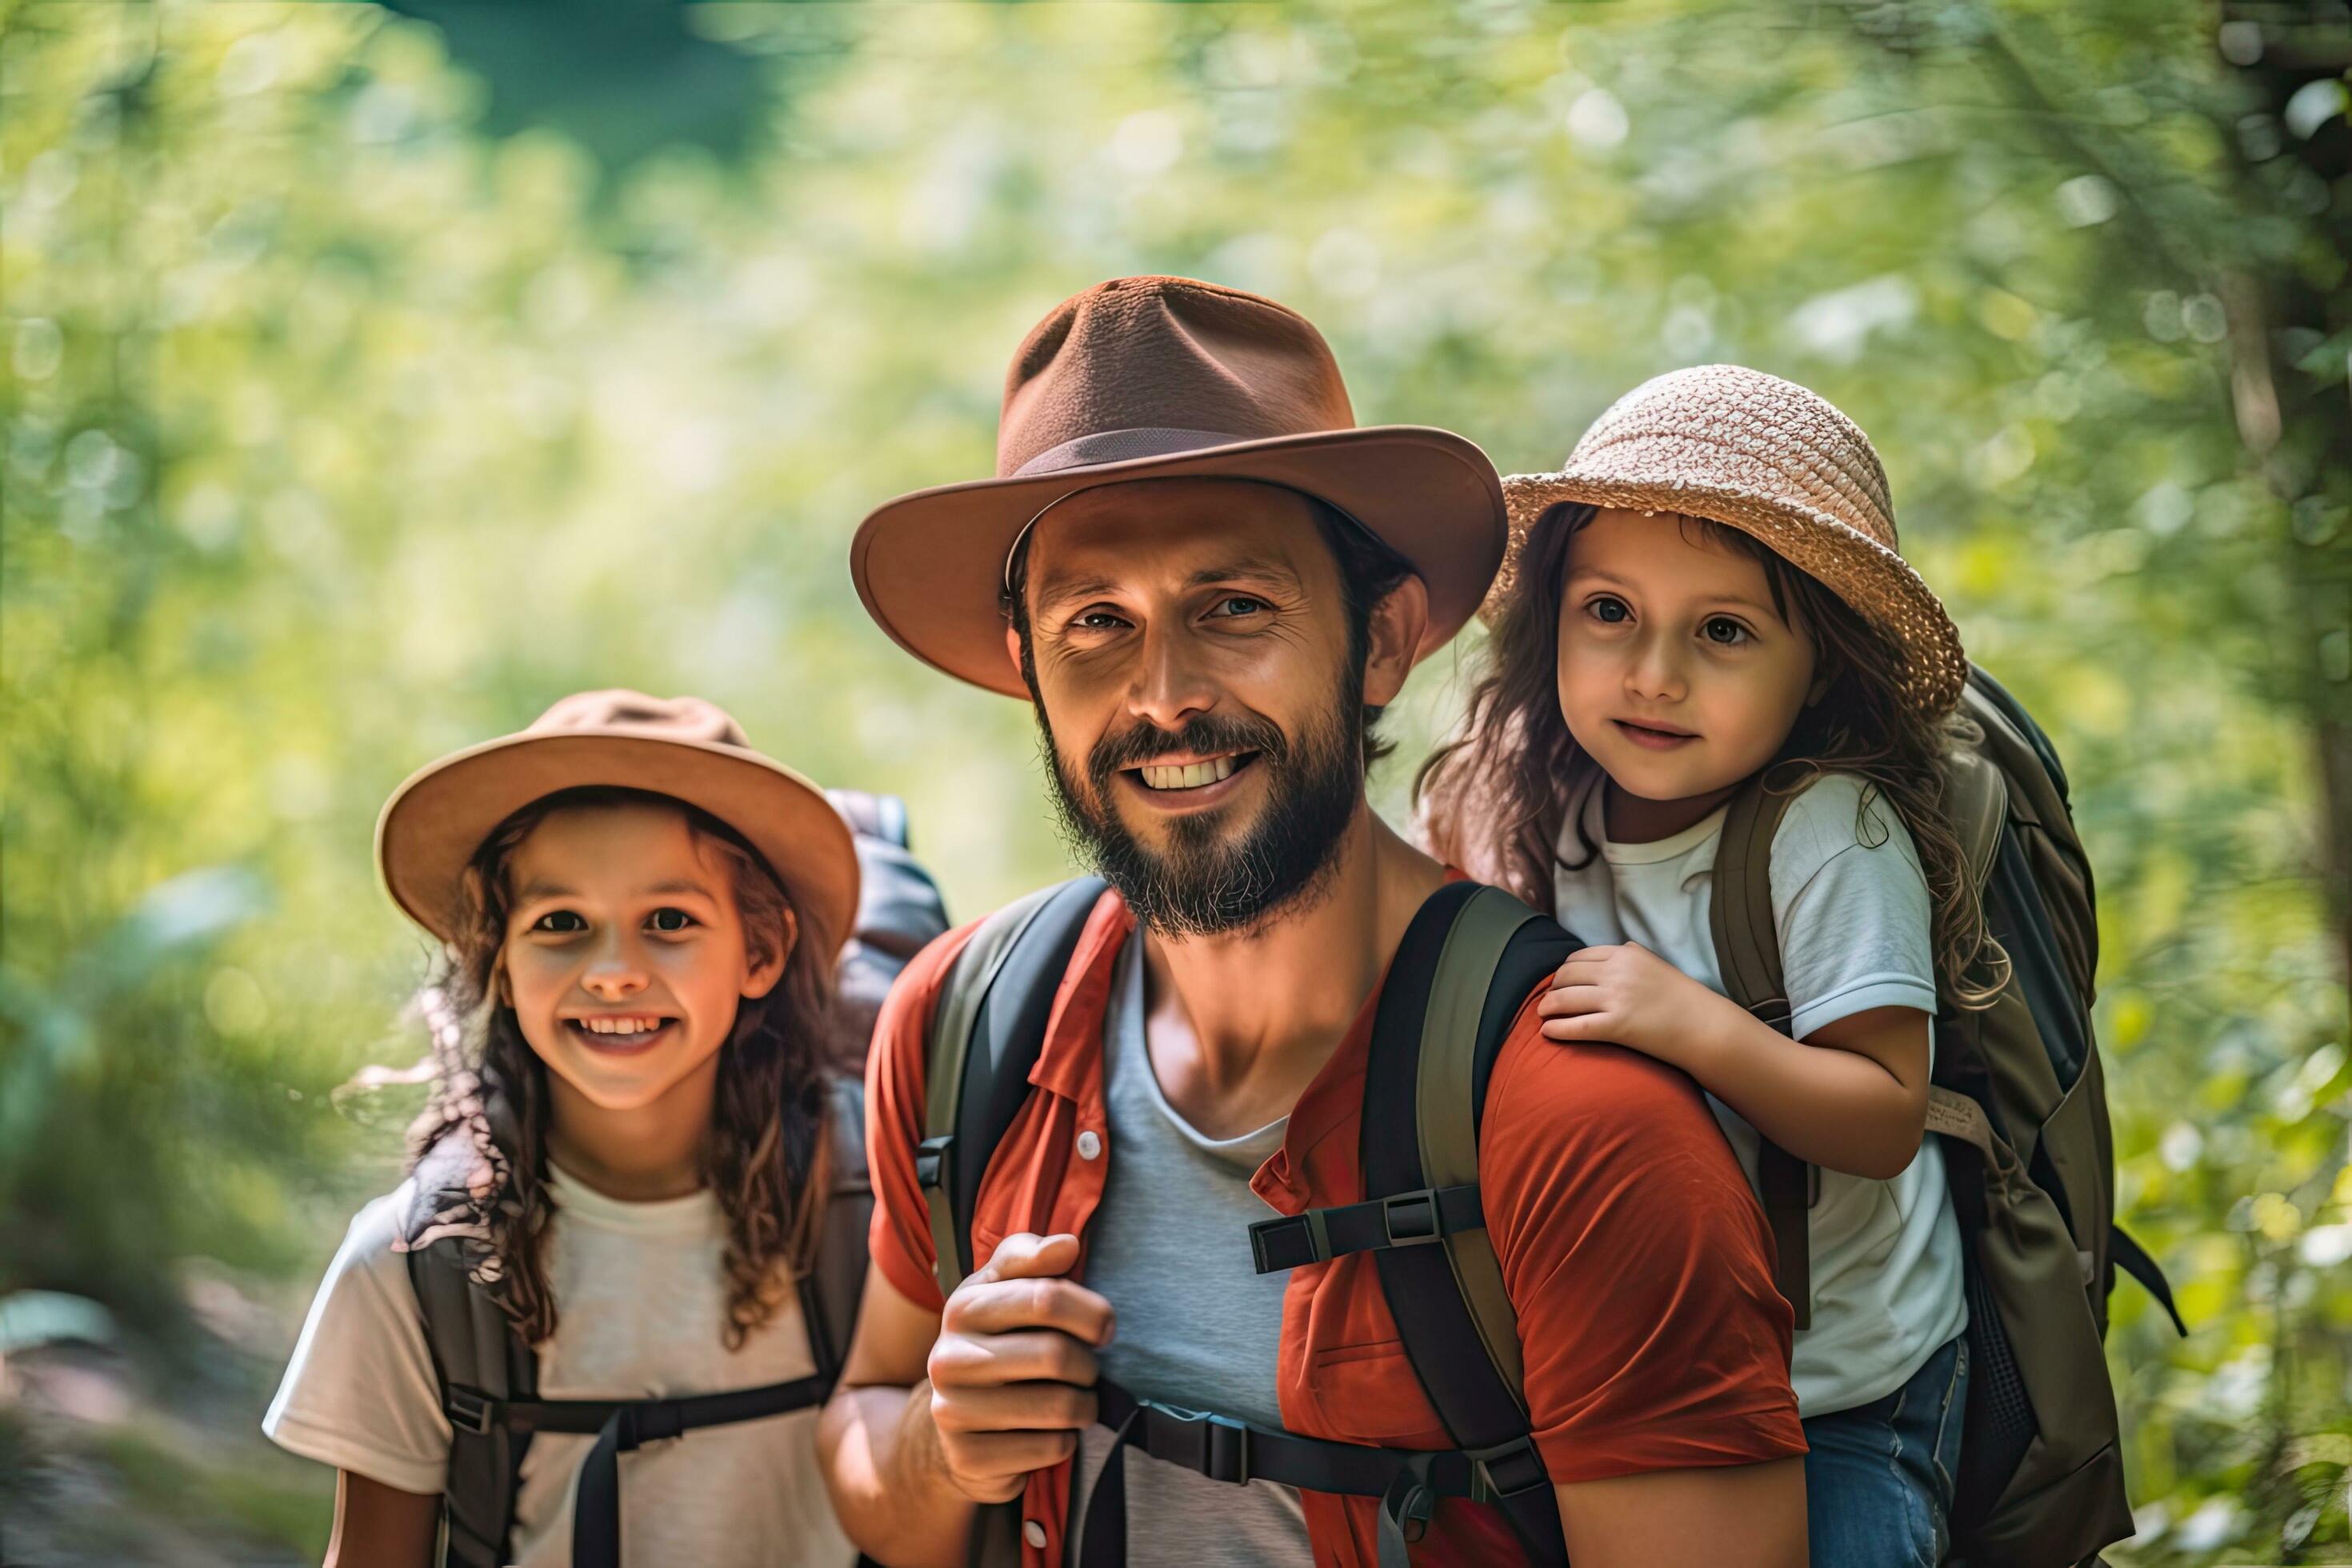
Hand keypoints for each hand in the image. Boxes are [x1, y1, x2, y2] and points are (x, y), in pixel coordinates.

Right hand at [925, 1232, 1113, 1503]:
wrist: (952, 1420)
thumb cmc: (995, 1341)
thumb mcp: (1003, 1290)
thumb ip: (1032, 1258)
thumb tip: (1068, 1244)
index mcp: (963, 1307)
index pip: (1046, 1298)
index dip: (1091, 1312)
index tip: (1106, 1327)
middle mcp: (948, 1357)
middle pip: (1057, 1356)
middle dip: (1089, 1365)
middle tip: (1089, 1370)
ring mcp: (953, 1410)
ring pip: (1059, 1407)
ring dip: (1085, 1406)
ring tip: (1078, 1401)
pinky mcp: (969, 1457)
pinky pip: (1049, 1449)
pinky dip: (1065, 1441)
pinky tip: (1051, 1432)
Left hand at [1535, 942, 1725, 1064]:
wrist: (1704, 1026)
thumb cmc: (1682, 998)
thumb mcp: (1654, 964)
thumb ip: (1628, 958)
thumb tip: (1606, 955)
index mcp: (1626, 954)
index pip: (1580, 957)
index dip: (1565, 970)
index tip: (1560, 980)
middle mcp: (1617, 972)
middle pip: (1567, 975)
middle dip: (1553, 987)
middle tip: (1549, 998)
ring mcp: (1616, 998)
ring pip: (1565, 999)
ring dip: (1548, 1006)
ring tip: (1542, 1013)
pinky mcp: (1617, 1026)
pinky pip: (1576, 1026)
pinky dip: (1557, 1029)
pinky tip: (1547, 1031)